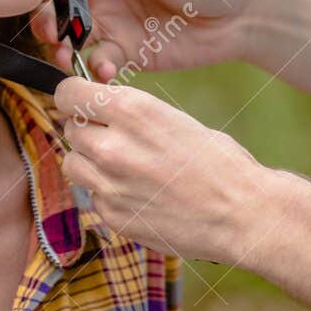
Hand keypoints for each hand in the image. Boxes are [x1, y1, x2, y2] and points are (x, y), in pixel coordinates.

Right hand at [31, 0, 257, 81]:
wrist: (244, 17)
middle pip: (59, 1)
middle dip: (47, 17)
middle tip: (48, 32)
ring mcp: (112, 19)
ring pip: (71, 34)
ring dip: (61, 46)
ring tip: (64, 56)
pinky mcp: (127, 50)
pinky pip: (100, 60)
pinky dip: (96, 67)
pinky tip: (107, 69)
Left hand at [53, 75, 271, 263]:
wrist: (242, 214)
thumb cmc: (219, 163)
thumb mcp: (172, 118)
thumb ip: (129, 115)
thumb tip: (97, 112)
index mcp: (131, 110)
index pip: (68, 94)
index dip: (72, 97)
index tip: (79, 102)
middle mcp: (112, 145)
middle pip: (70, 129)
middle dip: (88, 131)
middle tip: (116, 139)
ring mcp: (109, 184)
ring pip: (73, 164)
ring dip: (90, 163)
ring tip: (124, 168)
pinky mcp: (112, 215)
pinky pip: (93, 196)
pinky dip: (108, 194)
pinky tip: (139, 195)